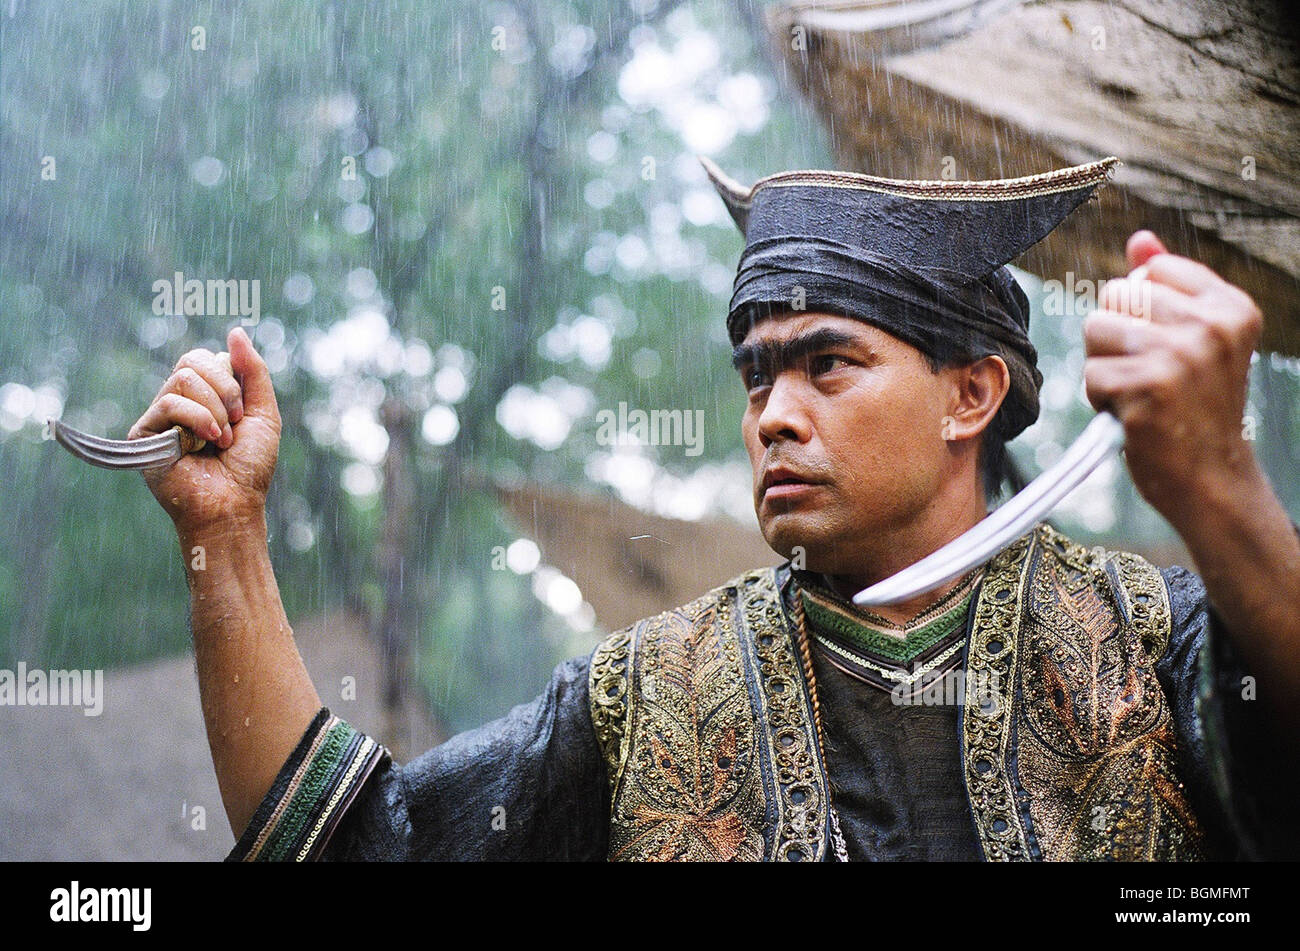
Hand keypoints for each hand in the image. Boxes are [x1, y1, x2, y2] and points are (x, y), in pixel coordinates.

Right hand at [128, 326, 280, 533]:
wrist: (234, 504)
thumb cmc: (250, 466)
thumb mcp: (264, 413)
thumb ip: (253, 371)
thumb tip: (236, 330)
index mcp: (206, 396)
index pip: (210, 358)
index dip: (231, 379)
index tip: (241, 413)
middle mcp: (180, 402)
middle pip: (193, 360)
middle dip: (225, 390)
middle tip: (233, 423)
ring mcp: (160, 417)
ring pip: (182, 379)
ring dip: (213, 409)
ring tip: (220, 439)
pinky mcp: (144, 433)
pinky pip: (169, 402)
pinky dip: (196, 419)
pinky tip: (203, 444)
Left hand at [1083, 230, 1263, 523]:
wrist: (1211, 480)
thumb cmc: (1195, 407)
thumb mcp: (1197, 339)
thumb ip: (1168, 286)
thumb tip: (1139, 239)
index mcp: (1230, 306)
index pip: (1148, 273)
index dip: (1139, 312)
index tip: (1168, 348)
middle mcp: (1211, 325)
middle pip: (1115, 297)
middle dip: (1116, 339)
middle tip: (1150, 377)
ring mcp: (1181, 357)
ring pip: (1096, 330)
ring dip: (1104, 367)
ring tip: (1139, 395)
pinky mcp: (1148, 389)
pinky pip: (1091, 375)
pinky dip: (1101, 400)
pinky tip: (1133, 417)